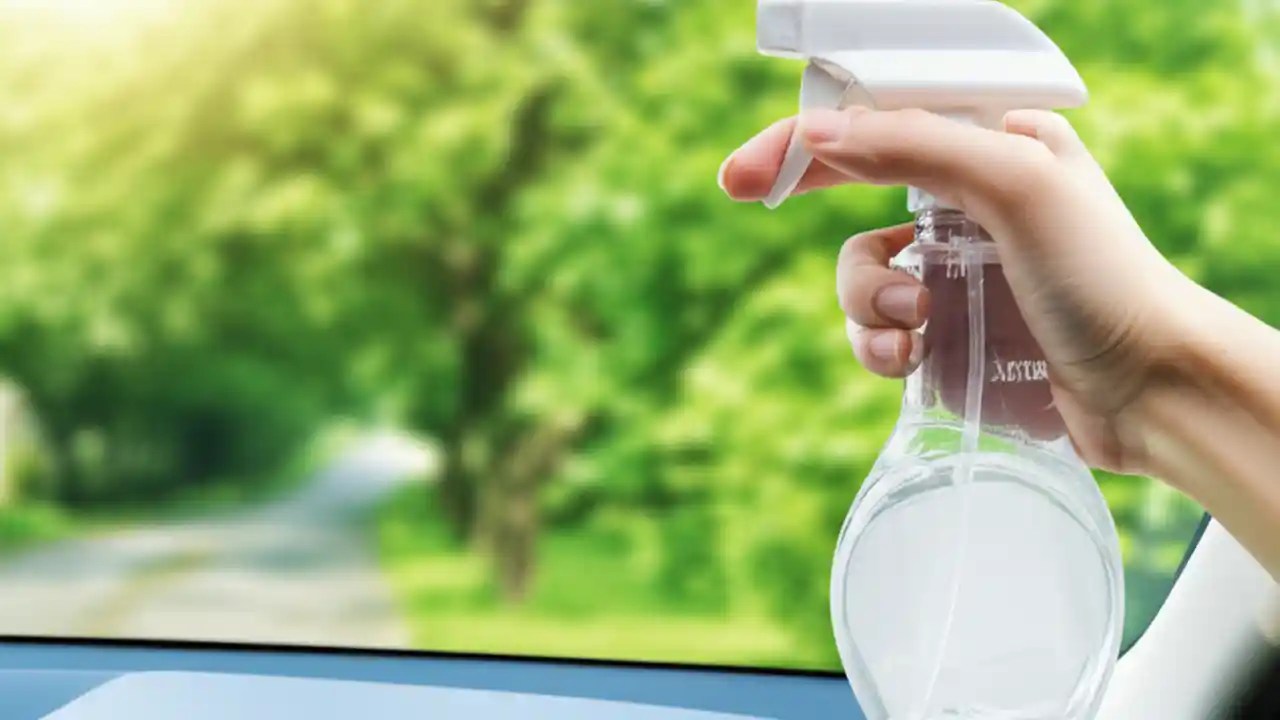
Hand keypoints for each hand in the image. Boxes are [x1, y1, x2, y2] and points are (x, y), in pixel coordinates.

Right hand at [718, 108, 1195, 475]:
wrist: (1149, 389)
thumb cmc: (1104, 277)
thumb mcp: (1016, 185)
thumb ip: (916, 146)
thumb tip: (820, 135)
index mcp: (994, 143)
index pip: (881, 121)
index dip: (806, 137)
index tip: (745, 172)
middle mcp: (971, 200)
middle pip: (854, 188)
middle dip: (808, 196)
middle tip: (744, 191)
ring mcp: (958, 270)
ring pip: (859, 272)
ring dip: (865, 299)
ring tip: (915, 323)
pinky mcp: (951, 333)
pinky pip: (876, 330)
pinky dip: (879, 345)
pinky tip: (912, 356)